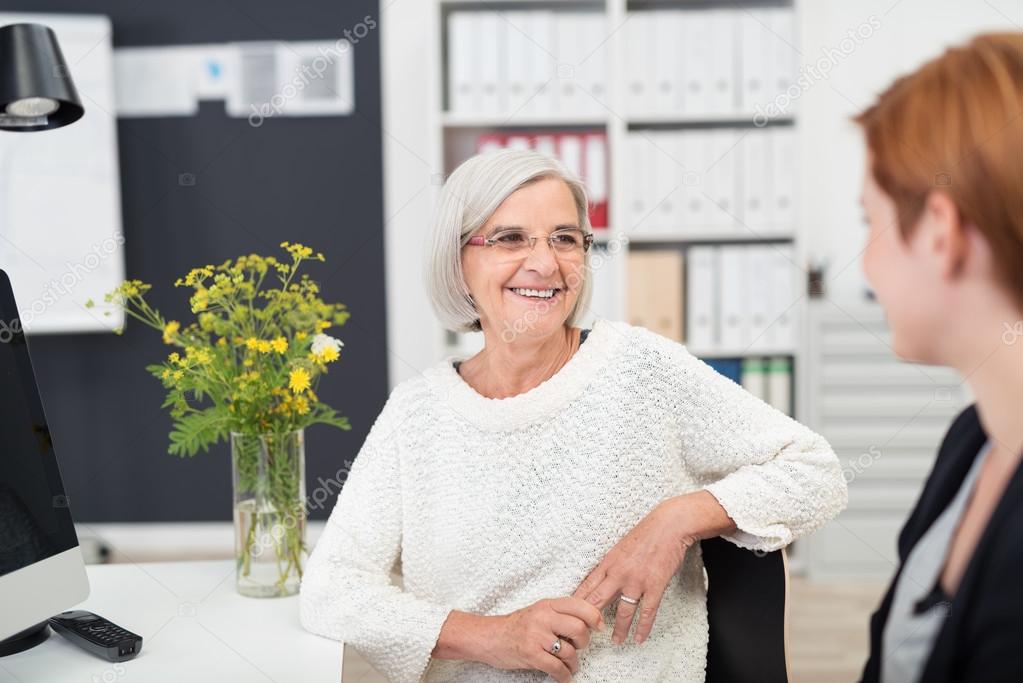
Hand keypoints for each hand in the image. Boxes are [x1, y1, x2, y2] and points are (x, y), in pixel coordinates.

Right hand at [481, 597, 604, 681]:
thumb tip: (588, 619)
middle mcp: (543, 617)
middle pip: (579, 628)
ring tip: (570, 665)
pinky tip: (563, 677)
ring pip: (569, 651)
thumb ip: (559, 613)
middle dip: (584, 642)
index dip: (594, 616)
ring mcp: (536, 635)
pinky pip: (557, 668)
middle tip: (579, 646)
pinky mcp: (531, 654)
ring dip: (573, 663)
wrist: (489, 637)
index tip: (599, 626)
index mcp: (547, 604)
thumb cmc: (516, 626)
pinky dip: (564, 676)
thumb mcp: (538, 611)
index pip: (579, 605)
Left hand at [573, 491, 734, 645]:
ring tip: (615, 641)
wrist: (669, 525)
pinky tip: (638, 639)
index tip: (569, 615)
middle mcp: (619, 573)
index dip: (576, 603)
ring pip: (623, 612)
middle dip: (589, 619)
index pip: (587, 586)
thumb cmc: (645, 534)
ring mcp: (637, 581)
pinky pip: (647, 612)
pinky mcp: (655, 586)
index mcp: (608, 562)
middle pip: (598, 600)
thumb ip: (611, 565)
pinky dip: (642, 628)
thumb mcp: (620, 547)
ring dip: (619, 630)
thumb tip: (600, 580)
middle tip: (584, 634)